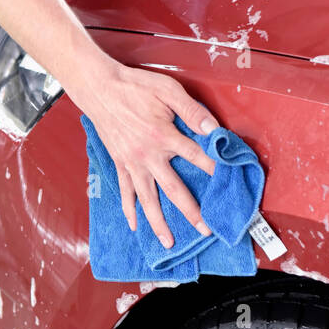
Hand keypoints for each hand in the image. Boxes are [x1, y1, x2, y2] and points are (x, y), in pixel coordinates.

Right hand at [80, 61, 220, 247]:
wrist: (99, 88)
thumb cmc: (134, 86)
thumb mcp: (168, 90)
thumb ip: (191, 111)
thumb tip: (213, 129)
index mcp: (164, 136)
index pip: (196, 157)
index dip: (214, 169)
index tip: (228, 183)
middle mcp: (148, 155)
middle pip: (174, 189)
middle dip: (192, 212)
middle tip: (206, 229)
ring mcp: (132, 163)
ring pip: (147, 198)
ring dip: (158, 222)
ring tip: (169, 242)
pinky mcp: (119, 163)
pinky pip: (125, 190)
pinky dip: (128, 209)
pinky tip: (134, 224)